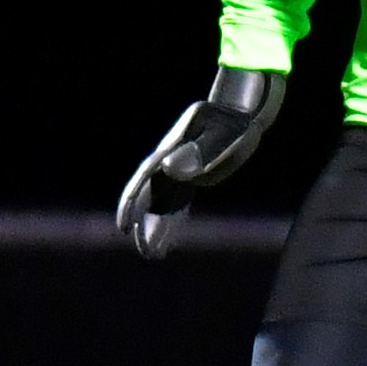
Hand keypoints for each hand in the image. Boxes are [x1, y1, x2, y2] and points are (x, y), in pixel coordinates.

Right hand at [115, 67, 283, 259]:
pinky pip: (178, 201)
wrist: (242, 111)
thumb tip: (169, 171)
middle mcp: (171, 159)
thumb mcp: (220, 135)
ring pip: (164, 201)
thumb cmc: (234, 122)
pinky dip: (172, 220)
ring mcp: (181, 167)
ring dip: (157, 225)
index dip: (134, 201)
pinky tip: (169, 239)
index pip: (147, 179)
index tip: (124, 225)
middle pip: (152, 193)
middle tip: (142, 249)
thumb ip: (196, 152)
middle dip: (144, 221)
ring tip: (152, 254)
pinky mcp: (193, 175)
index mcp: (172, 149)